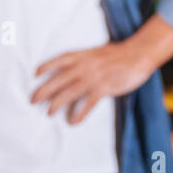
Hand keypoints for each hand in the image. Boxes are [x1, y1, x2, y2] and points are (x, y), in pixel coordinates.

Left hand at [31, 40, 153, 124]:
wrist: (138, 53)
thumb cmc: (120, 53)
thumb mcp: (99, 51)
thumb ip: (87, 58)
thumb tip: (77, 66)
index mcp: (84, 55)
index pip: (61, 59)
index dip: (47, 66)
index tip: (35, 74)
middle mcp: (86, 65)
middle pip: (60, 79)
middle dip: (45, 90)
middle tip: (33, 100)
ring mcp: (94, 76)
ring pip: (70, 91)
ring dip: (57, 102)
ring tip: (49, 112)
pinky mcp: (105, 87)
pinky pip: (88, 103)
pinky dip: (80, 113)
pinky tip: (73, 121)